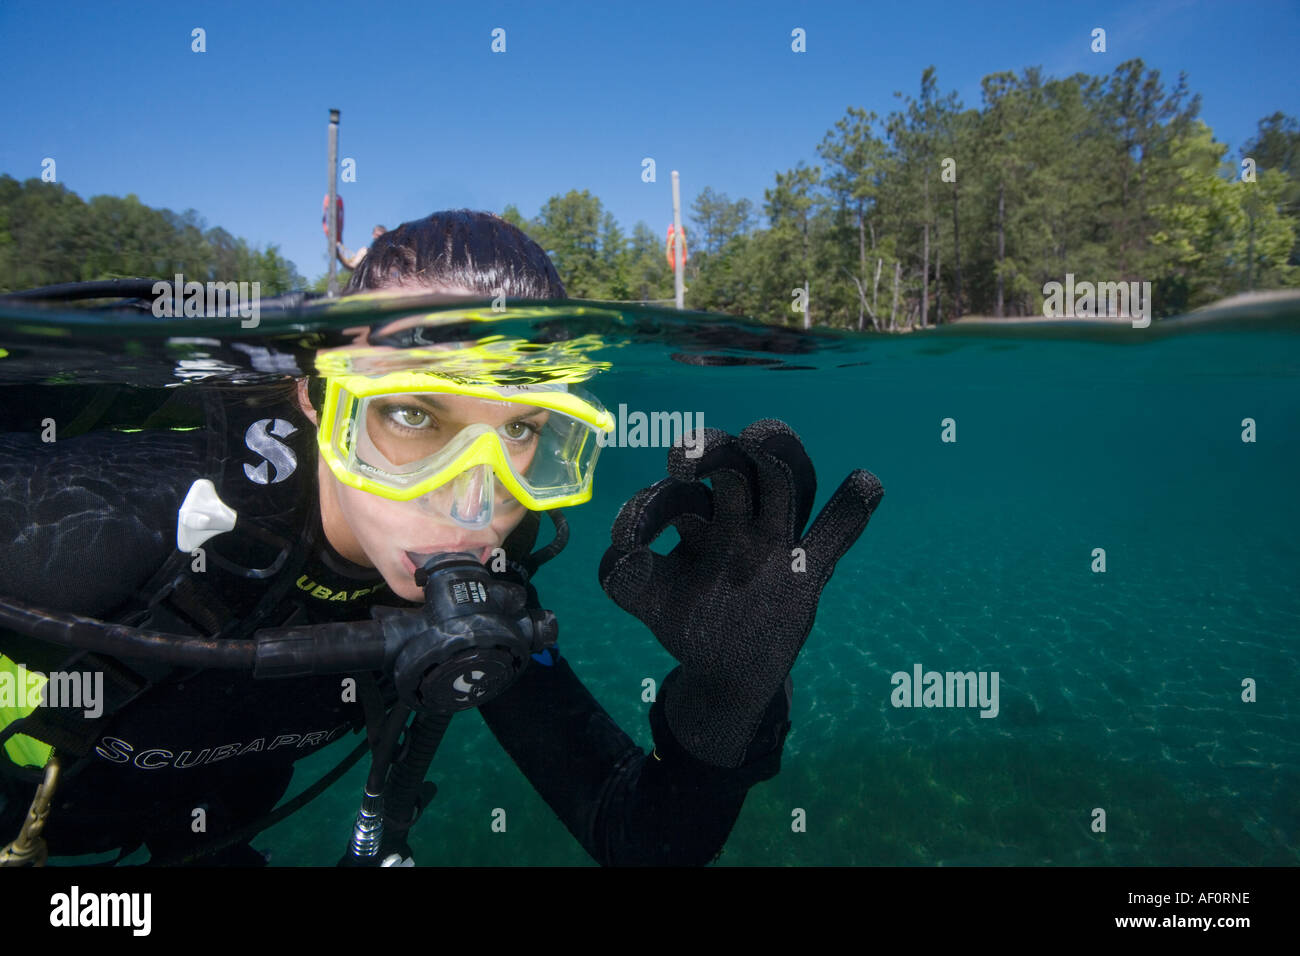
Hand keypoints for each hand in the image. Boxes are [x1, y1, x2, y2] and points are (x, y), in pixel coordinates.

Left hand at [598, 419, 882, 766]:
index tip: (626, 541)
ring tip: (757, 439)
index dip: (650, 508)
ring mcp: (777, 538)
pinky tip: (864, 481)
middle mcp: (739, 516)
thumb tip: (626, 556)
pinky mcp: (809, 568)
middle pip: (735, 462)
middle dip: (710, 449)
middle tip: (680, 460)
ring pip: (785, 477)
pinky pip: (836, 532)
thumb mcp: (647, 599)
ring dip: (775, 453)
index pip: (677, 496)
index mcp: (698, 516)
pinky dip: (853, 505)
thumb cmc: (685, 618)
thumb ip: (627, 577)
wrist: (727, 670)